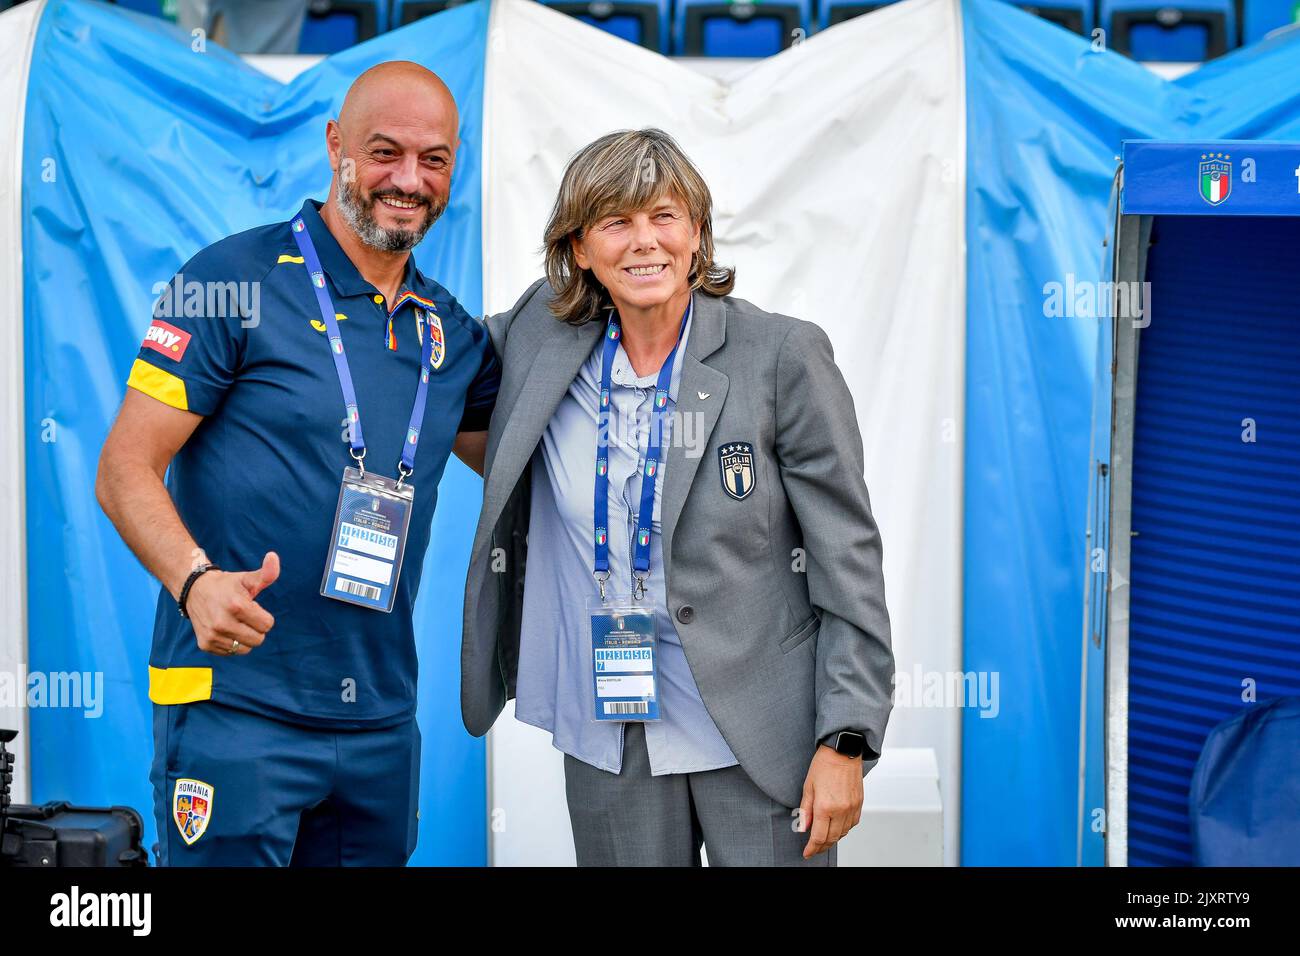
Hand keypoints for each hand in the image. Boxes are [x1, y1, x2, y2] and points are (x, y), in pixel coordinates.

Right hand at [186, 552, 279, 655]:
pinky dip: (231, 644)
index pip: (267, 625)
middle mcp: (223, 623)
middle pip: (258, 640)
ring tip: (235, 623)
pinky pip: (230, 653)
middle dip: (256, 629)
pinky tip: (224, 630)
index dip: (264, 617)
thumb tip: (274, 557)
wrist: (195, 590)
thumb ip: (266, 573)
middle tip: (245, 617)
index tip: (254, 609)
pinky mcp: (205, 644)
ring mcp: (212, 635)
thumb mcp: (247, 578)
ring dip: (244, 638)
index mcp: (237, 606)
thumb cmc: (227, 585)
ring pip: (245, 649)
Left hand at [797, 744, 863, 858]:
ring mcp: (852, 807)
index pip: (819, 836)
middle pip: (832, 838)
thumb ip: (806, 810)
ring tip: (823, 839)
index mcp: (825, 806)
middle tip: (813, 849)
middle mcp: (841, 810)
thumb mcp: (808, 787)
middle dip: (821, 846)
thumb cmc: (823, 765)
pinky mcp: (859, 803)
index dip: (812, 848)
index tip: (807, 853)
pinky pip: (852, 824)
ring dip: (833, 839)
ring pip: (843, 833)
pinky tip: (836, 827)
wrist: (843, 751)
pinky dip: (843, 830)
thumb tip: (803, 828)